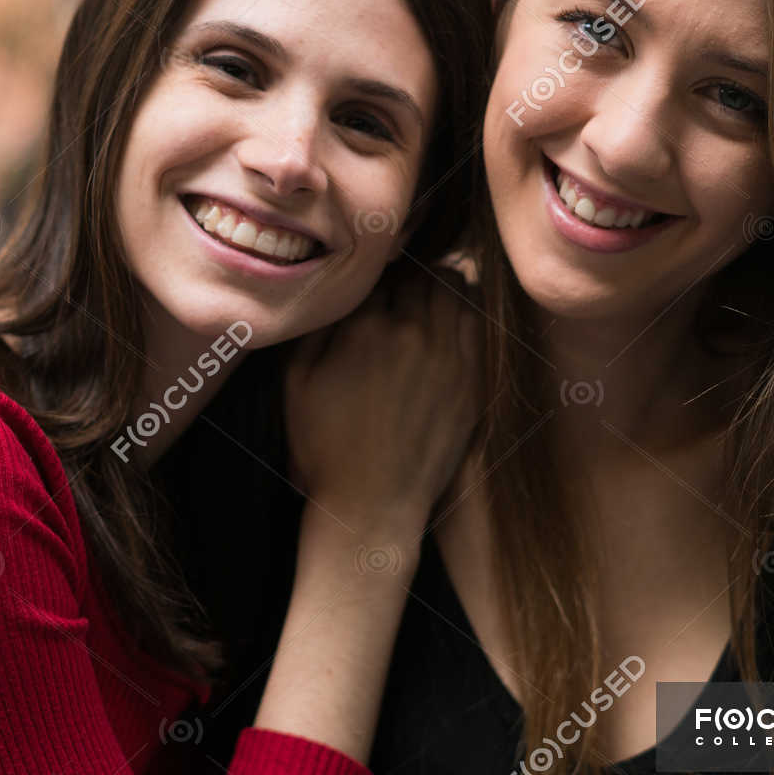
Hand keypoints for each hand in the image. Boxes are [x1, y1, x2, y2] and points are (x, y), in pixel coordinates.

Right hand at [283, 264, 481, 537]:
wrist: (373, 503)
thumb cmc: (325, 446)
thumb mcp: (296, 382)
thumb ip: (316, 325)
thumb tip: (336, 287)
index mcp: (366, 327)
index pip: (378, 271)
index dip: (370, 275)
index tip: (366, 286)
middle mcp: (413, 332)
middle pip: (420, 271)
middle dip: (406, 276)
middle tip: (395, 291)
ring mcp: (450, 354)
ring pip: (454, 287)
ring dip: (437, 286)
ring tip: (421, 300)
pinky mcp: (473, 378)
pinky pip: (477, 321)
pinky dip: (463, 309)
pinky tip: (447, 321)